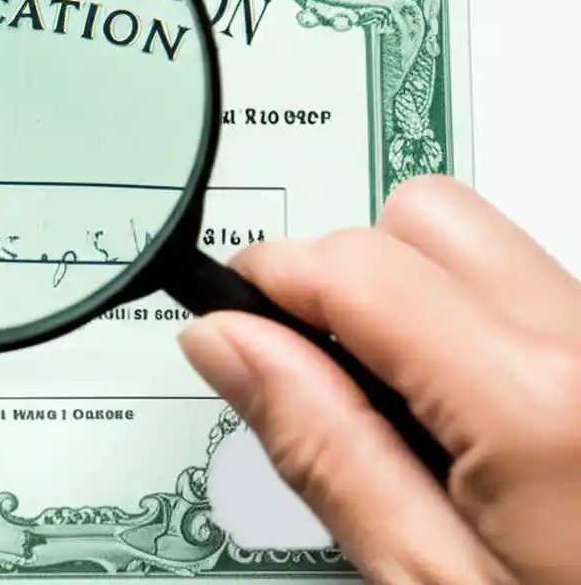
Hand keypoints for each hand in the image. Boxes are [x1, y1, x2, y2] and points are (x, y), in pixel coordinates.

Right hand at [179, 176, 580, 583]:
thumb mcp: (429, 581)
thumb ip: (322, 448)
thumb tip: (229, 345)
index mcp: (538, 403)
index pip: (356, 264)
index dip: (269, 281)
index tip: (233, 324)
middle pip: (425, 219)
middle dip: (347, 271)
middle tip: (317, 370)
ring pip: (482, 245)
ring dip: (411, 298)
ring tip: (402, 412)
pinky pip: (532, 293)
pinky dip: (471, 328)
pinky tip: (468, 422)